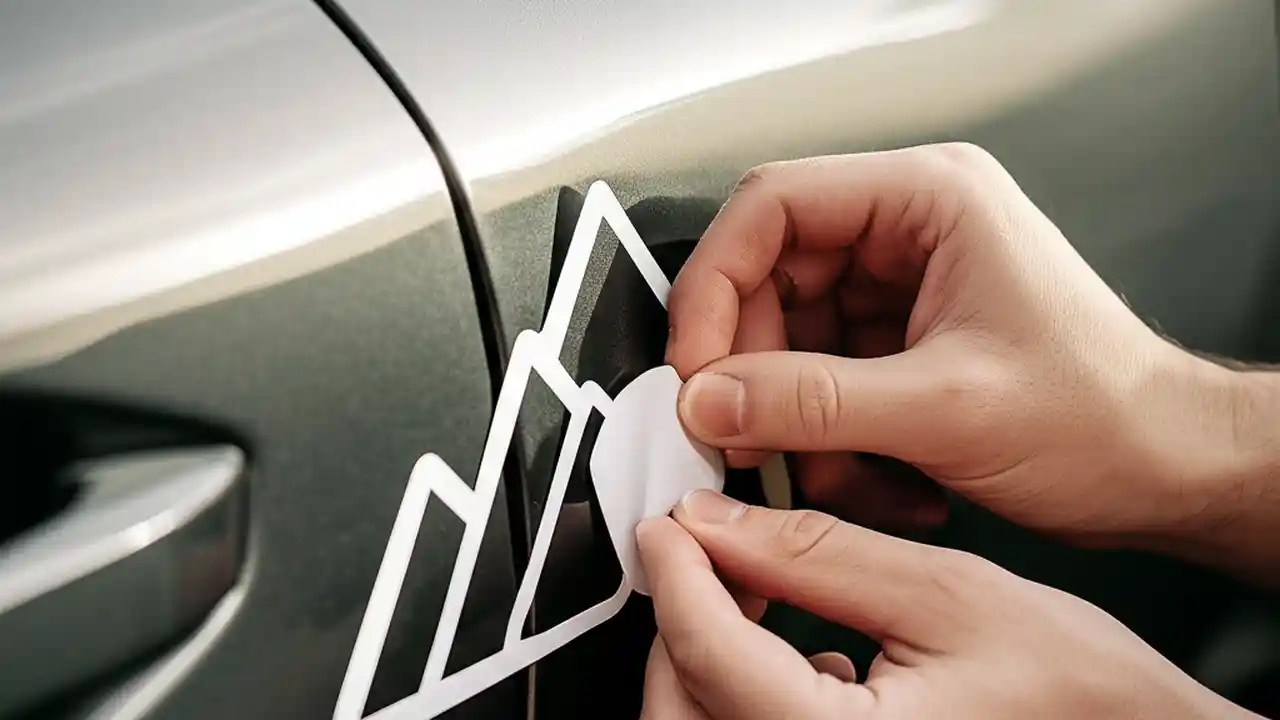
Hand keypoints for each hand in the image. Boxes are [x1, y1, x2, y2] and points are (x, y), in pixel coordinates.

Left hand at [637, 492, 1253, 719]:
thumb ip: (818, 556)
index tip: (665, 521)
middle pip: (682, 703)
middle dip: (682, 620)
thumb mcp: (949, 594)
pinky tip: (798, 657)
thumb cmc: (1087, 697)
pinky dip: (742, 696)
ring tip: (753, 594)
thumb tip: (721, 524)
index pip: (706, 652)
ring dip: (705, 659)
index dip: (675, 569)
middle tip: (708, 551)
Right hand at [665, 143, 1255, 548]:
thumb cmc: (1102, 417)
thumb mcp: (943, 409)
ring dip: (794, 421)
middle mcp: (908, 232)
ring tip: (837, 476)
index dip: (716, 283)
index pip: (774, 207)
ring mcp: (901, 289)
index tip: (694, 363)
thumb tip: (708, 397)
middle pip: (769, 278)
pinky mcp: (897, 344)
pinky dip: (827, 442)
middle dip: (750, 368)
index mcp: (928, 200)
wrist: (1164, 472)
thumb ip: (811, 401)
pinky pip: (817, 382)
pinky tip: (879, 481)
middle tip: (741, 437)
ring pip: (786, 341)